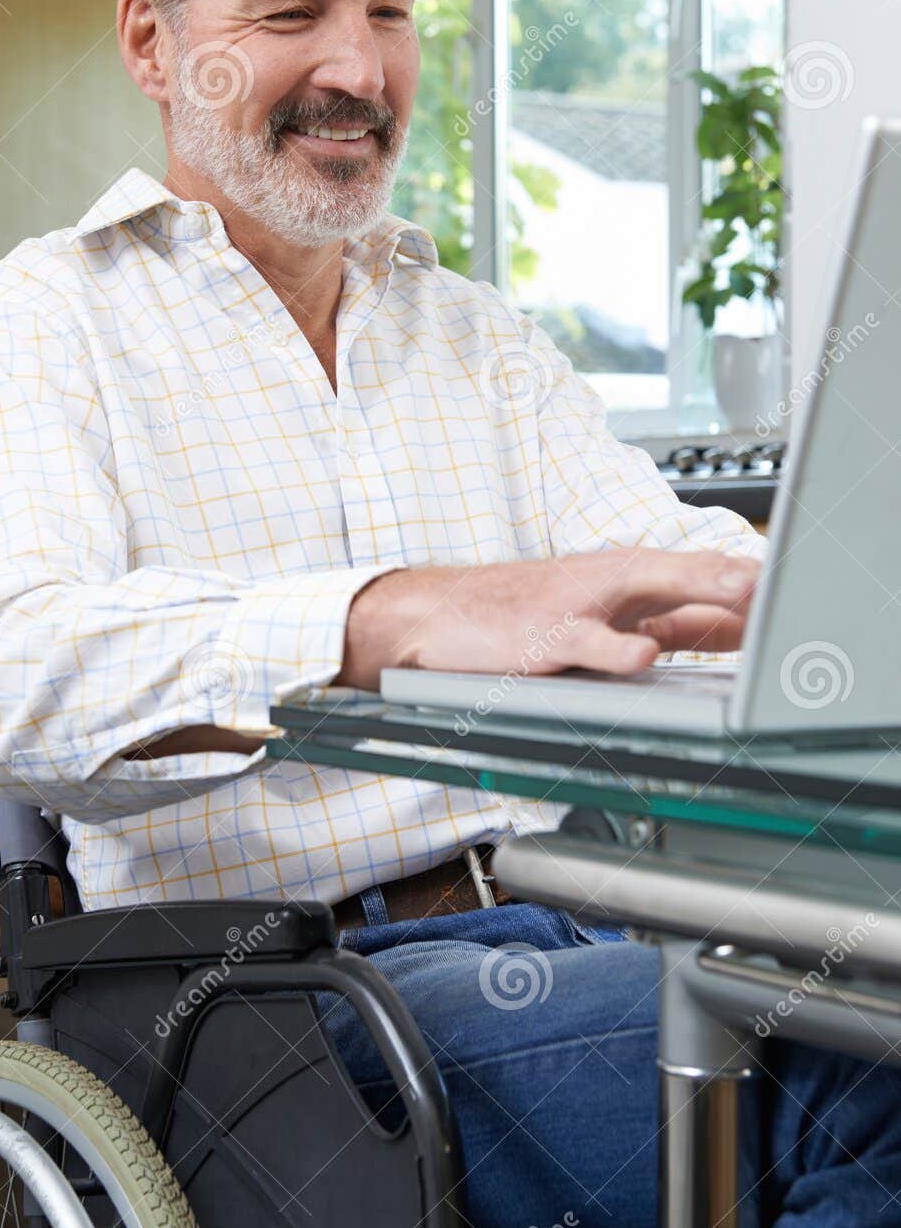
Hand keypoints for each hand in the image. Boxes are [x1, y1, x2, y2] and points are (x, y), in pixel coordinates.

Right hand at [339, 549, 760, 689]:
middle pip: (685, 572)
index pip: (701, 581)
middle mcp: (607, 584)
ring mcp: (575, 606)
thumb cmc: (514, 618)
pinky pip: (585, 643)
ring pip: (645, 589)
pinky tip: (643, 655)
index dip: (748, 589)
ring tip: (742, 592)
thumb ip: (657, 629)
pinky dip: (616, 648)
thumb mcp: (594, 621)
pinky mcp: (541, 636)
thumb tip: (721, 636)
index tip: (795, 597)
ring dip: (697, 587)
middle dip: (736, 576)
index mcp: (624, 584)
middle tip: (782, 582)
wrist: (433, 615)